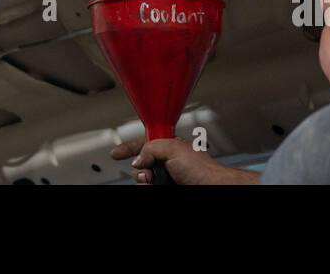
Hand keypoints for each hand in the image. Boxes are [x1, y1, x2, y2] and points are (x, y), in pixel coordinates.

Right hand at [110, 137, 258, 184]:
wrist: (212, 187)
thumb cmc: (202, 168)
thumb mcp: (172, 149)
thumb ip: (151, 148)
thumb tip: (138, 159)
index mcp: (170, 145)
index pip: (144, 142)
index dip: (129, 147)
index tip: (116, 152)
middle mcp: (168, 160)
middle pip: (142, 162)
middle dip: (139, 166)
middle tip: (146, 172)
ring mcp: (168, 175)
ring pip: (145, 178)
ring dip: (144, 180)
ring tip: (154, 181)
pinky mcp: (168, 186)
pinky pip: (151, 187)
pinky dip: (149, 187)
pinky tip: (155, 186)